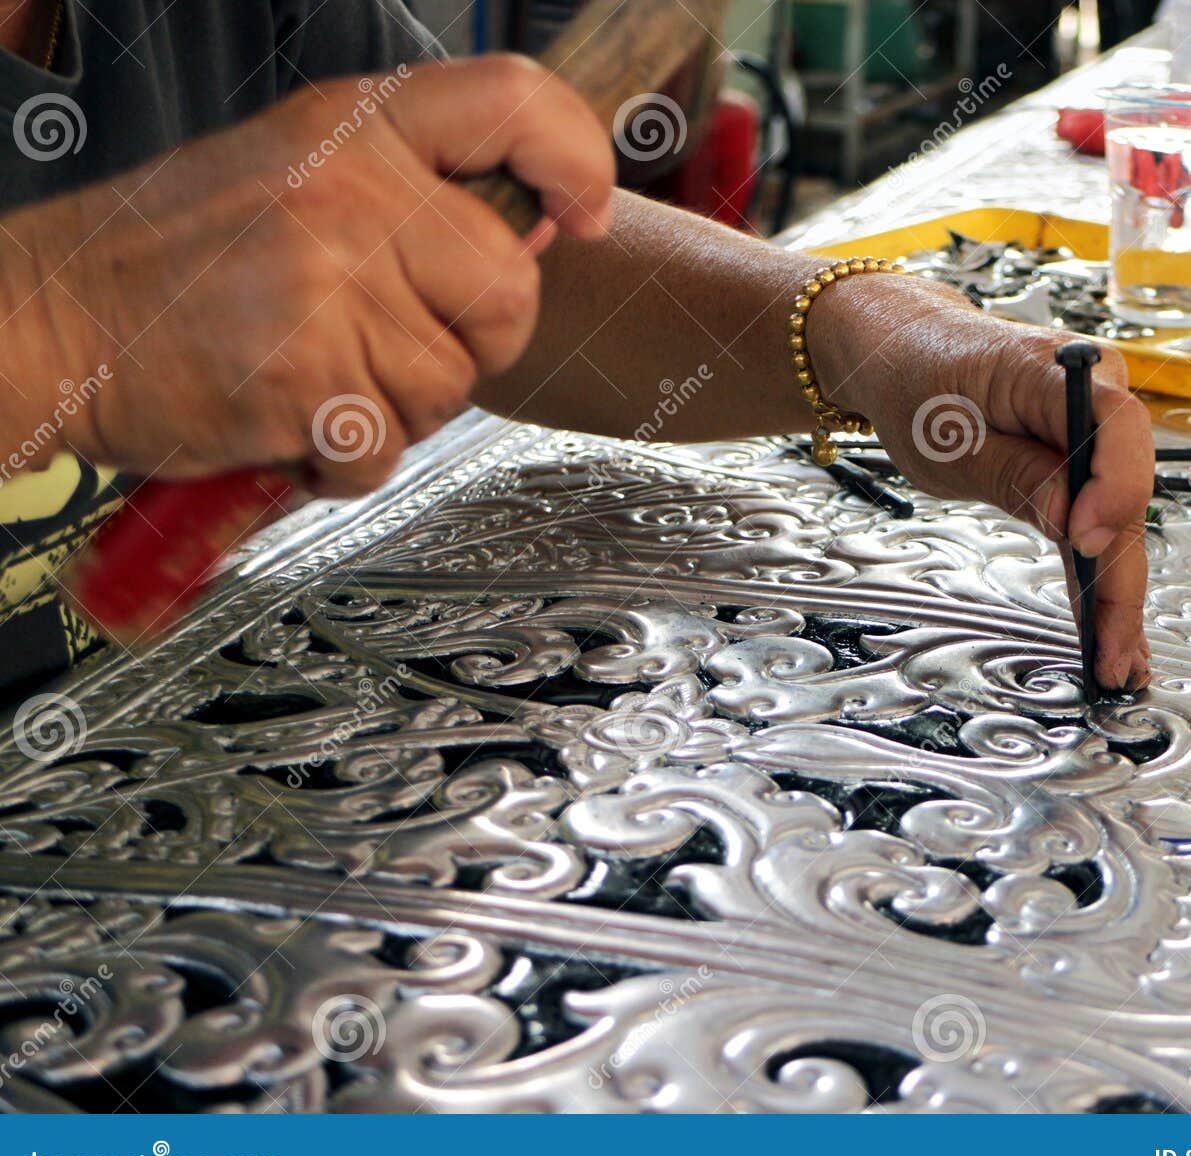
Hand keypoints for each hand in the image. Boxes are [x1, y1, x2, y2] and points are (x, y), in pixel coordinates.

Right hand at [1, 55, 613, 493]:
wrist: (52, 323)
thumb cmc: (174, 262)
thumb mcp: (294, 176)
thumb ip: (408, 194)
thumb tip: (535, 230)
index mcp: (352, 130)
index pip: (512, 102)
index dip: (574, 158)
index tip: (580, 212)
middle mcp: (349, 193)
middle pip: (510, 289)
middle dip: (468, 340)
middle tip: (386, 342)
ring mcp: (329, 284)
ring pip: (451, 382)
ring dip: (396, 408)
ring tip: (314, 374)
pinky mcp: (309, 377)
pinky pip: (389, 448)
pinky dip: (346, 461)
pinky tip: (291, 420)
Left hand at [808, 272, 1152, 691]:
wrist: (909, 353)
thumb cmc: (920, 380)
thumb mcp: (945, 437)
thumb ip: (1012, 474)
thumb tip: (1069, 522)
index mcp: (1053, 368)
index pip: (1114, 421)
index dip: (1114, 483)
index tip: (1084, 539)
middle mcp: (1092, 396)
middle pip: (1125, 489)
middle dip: (1121, 574)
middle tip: (1112, 647)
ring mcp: (1093, 434)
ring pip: (1118, 520)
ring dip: (1118, 594)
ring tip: (1119, 662)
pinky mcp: (1082, 468)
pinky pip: (1097, 525)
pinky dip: (1098, 578)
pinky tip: (1107, 632)